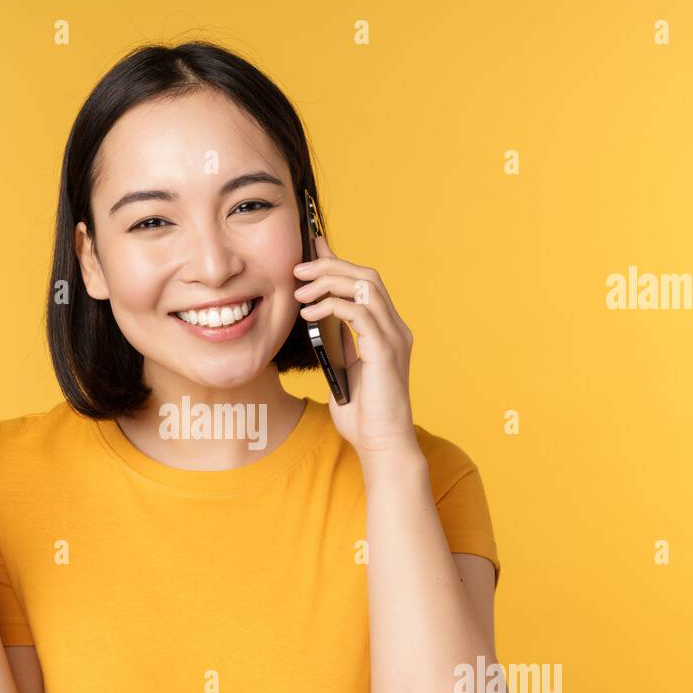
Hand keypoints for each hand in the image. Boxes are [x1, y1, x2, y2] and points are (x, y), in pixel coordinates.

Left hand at [294, 236, 416, 456]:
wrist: (381, 444)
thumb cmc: (362, 414)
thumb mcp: (344, 370)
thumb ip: (339, 344)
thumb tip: (320, 321)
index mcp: (387, 330)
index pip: (365, 282)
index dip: (339, 261)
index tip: (312, 248)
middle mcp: (395, 328)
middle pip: (366, 275)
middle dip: (330, 264)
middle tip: (297, 269)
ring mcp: (394, 337)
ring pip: (364, 286)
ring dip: (328, 281)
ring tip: (299, 291)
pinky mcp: (385, 350)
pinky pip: (358, 312)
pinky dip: (331, 306)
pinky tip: (309, 314)